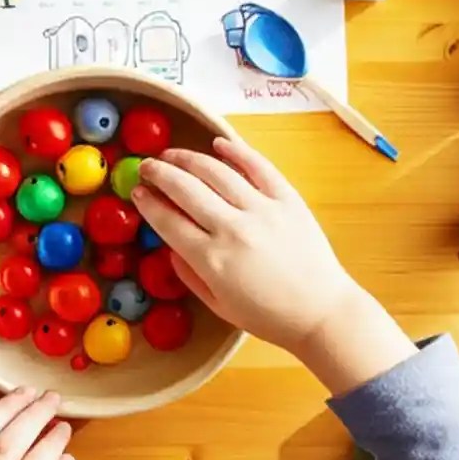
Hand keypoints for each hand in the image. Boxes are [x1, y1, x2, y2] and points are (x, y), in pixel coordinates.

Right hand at [132, 138, 415, 393]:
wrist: (321, 311)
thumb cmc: (268, 315)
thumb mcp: (218, 305)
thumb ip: (188, 274)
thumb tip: (169, 243)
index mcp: (212, 260)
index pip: (168, 221)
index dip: (148, 203)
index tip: (137, 191)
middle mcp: (233, 229)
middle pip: (185, 189)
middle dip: (160, 173)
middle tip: (146, 166)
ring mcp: (263, 210)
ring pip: (216, 172)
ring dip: (188, 158)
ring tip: (172, 154)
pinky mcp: (288, 199)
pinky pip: (258, 167)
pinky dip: (236, 151)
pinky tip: (218, 144)